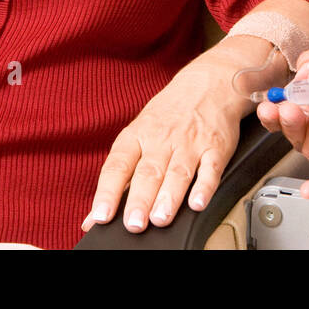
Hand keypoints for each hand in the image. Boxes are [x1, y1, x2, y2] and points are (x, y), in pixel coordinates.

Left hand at [82, 54, 249, 233]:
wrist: (207, 84)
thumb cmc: (167, 115)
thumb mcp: (137, 135)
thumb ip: (118, 179)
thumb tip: (93, 219)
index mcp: (137, 136)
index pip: (118, 165)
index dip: (107, 192)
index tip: (100, 215)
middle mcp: (162, 139)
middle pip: (148, 172)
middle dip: (139, 200)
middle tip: (133, 224)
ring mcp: (190, 143)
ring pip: (177, 173)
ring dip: (168, 198)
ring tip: (160, 219)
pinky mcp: (216, 148)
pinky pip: (210, 169)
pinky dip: (204, 187)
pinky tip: (198, 203)